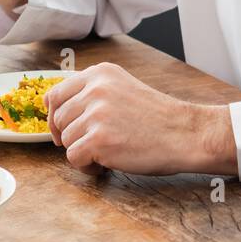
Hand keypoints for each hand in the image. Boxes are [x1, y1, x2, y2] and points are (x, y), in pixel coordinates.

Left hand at [45, 62, 236, 174]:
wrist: (186, 134)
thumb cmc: (158, 118)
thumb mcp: (123, 89)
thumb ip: (93, 93)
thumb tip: (54, 108)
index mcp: (100, 74)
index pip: (55, 94)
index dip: (55, 117)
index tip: (64, 129)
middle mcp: (95, 89)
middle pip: (59, 120)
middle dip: (70, 137)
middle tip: (92, 145)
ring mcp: (96, 114)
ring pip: (65, 140)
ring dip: (82, 153)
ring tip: (106, 154)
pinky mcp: (98, 140)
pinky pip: (73, 159)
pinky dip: (86, 167)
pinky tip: (106, 165)